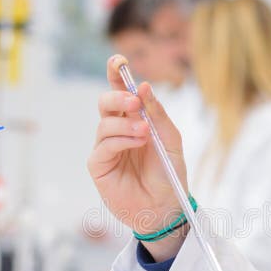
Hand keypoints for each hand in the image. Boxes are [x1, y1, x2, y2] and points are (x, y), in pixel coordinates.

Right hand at [88, 55, 188, 259]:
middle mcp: (117, 131)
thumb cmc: (169, 175)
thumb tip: (144, 86)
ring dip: (126, 124)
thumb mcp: (171, 141)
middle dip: (118, 97)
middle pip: (106, 103)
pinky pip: (104, 146)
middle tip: (135, 102)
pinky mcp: (99, 166)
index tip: (119, 61)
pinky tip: (137, 143)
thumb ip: (158, 114)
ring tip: (145, 133)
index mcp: (134, 120)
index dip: (116, 74)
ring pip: (105, 123)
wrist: (166, 209)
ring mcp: (106, 148)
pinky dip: (120, 140)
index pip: (120, 91)